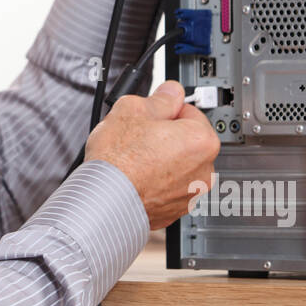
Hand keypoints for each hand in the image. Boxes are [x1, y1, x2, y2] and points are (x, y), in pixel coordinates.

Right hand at [84, 80, 220, 229]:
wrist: (102, 202)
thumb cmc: (117, 161)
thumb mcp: (132, 109)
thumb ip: (159, 98)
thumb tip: (170, 93)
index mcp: (201, 141)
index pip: (189, 111)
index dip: (166, 111)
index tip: (153, 115)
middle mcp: (204, 170)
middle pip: (186, 141)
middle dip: (166, 137)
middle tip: (139, 136)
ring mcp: (190, 194)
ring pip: (178, 166)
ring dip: (162, 161)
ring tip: (134, 159)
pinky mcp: (175, 212)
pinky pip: (168, 189)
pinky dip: (156, 183)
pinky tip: (136, 177)